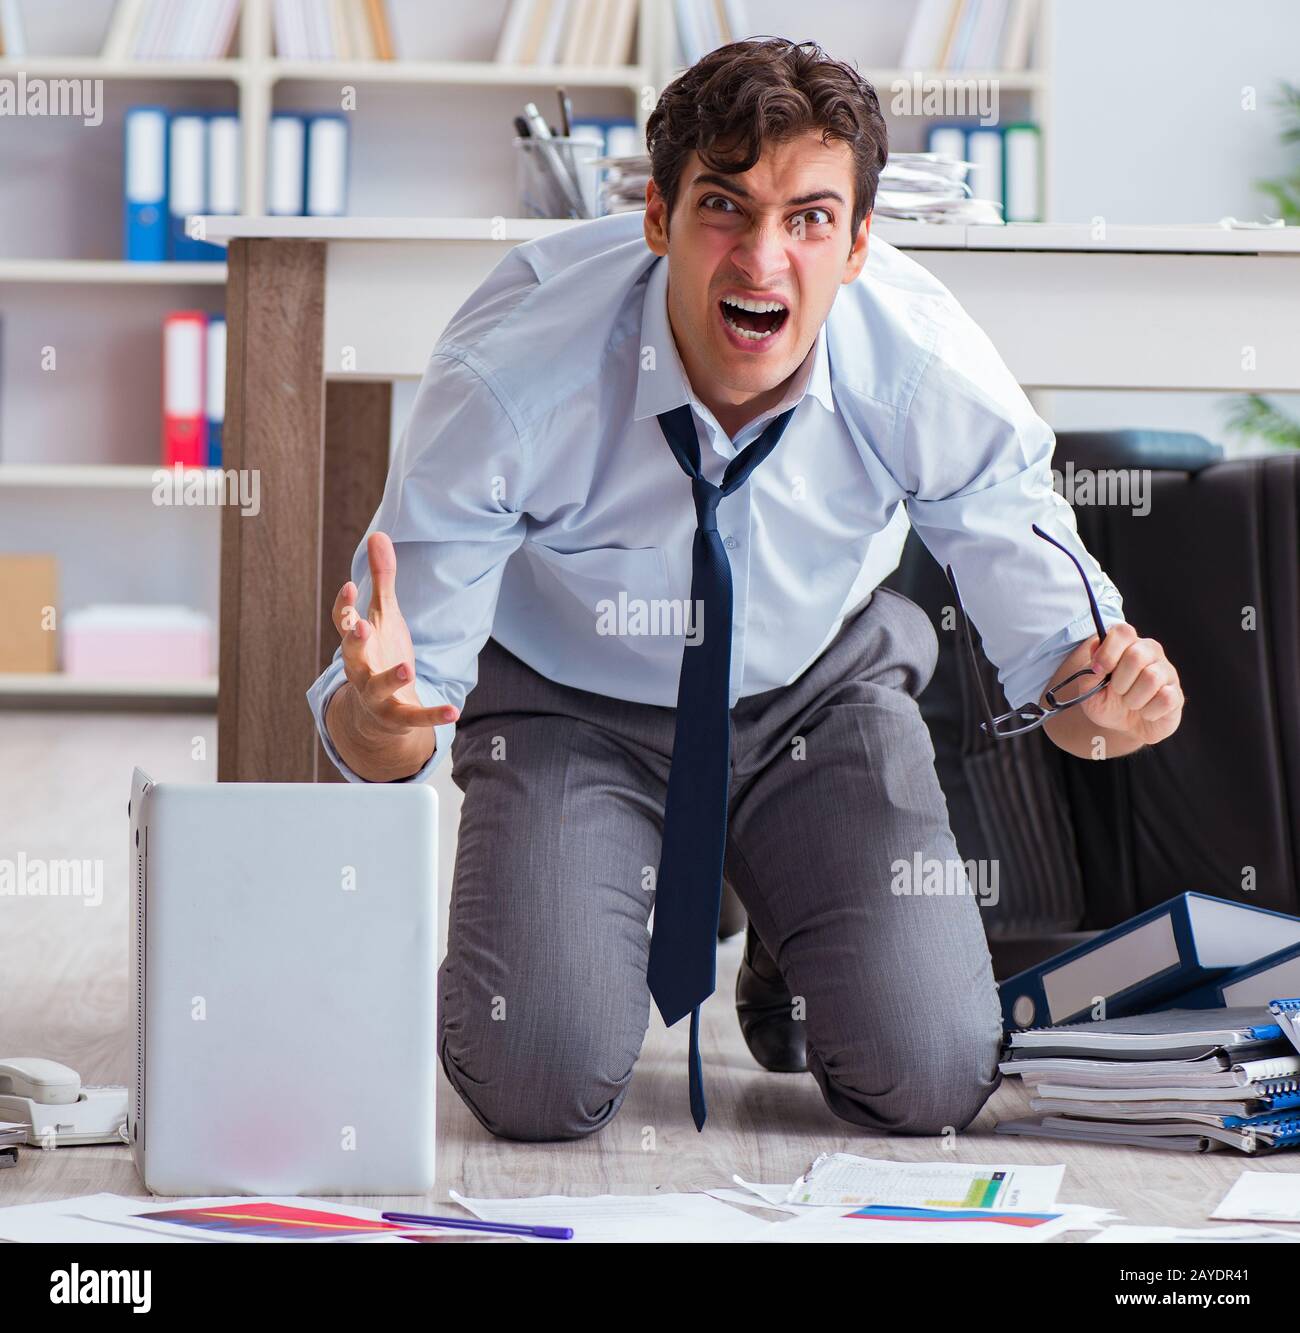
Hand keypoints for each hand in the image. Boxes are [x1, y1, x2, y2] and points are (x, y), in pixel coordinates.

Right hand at [331, 531, 458, 737]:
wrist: (378, 713)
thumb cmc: (380, 655)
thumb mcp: (384, 617)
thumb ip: (381, 579)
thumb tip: (378, 535)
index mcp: (358, 643)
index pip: (343, 622)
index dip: (345, 606)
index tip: (350, 586)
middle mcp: (361, 669)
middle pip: (351, 655)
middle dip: (354, 641)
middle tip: (360, 626)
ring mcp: (376, 695)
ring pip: (378, 688)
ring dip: (390, 677)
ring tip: (407, 667)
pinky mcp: (397, 715)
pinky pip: (413, 716)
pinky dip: (432, 714)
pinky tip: (453, 711)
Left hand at [1078, 623, 1182, 745]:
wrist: (1122, 726)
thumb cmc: (1106, 700)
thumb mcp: (1088, 688)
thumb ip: (1089, 672)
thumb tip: (1097, 656)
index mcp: (1127, 644)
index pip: (1123, 632)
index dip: (1108, 652)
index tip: (1098, 670)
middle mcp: (1150, 652)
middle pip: (1136, 656)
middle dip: (1119, 681)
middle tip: (1117, 691)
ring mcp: (1166, 672)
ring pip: (1151, 678)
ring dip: (1133, 699)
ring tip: (1130, 703)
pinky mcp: (1177, 694)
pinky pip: (1165, 698)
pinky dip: (1148, 711)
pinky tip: (1145, 712)